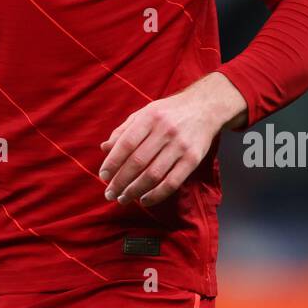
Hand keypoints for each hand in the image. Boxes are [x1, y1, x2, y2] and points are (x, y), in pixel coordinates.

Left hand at [98, 72, 247, 207]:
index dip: (112, 162)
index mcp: (149, 117)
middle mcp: (165, 131)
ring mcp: (180, 146)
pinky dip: (156, 195)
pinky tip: (144, 200)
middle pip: (138, 162)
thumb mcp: (145, 113)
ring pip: (153, 175)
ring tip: (123, 199)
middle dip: (120, 181)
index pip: (126, 144)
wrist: (205, 107)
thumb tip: (104, 148)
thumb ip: (124, 130)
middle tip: (110, 194)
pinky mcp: (193, 159)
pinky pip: (172, 182)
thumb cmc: (169, 112)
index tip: (103, 177)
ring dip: (135, 191)